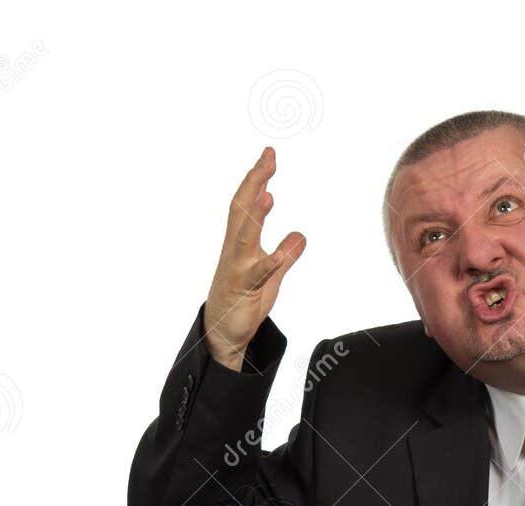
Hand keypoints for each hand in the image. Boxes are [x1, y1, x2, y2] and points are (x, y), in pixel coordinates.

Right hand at [204, 146, 305, 371]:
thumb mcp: (272, 275)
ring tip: (267, 194)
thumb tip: (300, 236)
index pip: (247, 202)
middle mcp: (236, 249)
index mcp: (240, 241)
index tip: (269, 155)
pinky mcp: (246, 288)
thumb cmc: (244, 299)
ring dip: (255, 216)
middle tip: (268, 158)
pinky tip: (285, 250)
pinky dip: (272, 260)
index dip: (258, 178)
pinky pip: (259, 273)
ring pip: (244, 236)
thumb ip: (285, 254)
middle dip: (254, 182)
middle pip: (242, 209)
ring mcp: (238, 267)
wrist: (223, 332)